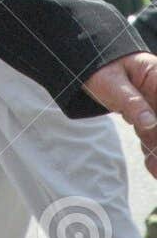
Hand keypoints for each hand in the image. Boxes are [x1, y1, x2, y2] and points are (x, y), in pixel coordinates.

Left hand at [83, 52, 156, 176]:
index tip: (156, 137)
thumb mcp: (112, 83)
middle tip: (156, 168)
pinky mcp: (146, 113)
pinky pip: (153, 133)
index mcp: (156, 75)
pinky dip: (152, 149)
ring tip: (154, 171)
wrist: (87, 67)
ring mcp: (154, 102)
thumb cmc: (99, 68)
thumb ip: (132, 102)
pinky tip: (151, 165)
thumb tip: (151, 123)